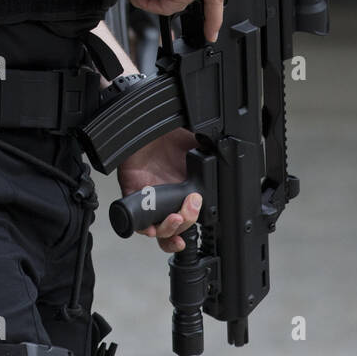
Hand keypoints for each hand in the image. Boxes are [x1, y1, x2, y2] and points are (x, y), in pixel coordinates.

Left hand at [116, 127, 200, 252]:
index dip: (196, 221)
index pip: (191, 215)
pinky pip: (136, 222)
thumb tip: (224, 155)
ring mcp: (150, 200)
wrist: (143, 125)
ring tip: (175, 218)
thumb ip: (209, 153)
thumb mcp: (194, 142)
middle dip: (187, 223)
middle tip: (190, 207)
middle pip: (178, 228)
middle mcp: (167, 197)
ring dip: (169, 230)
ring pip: (159, 230)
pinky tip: (152, 226)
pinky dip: (145, 228)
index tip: (201, 213)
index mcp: (183, 188)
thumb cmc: (165, 132)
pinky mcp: (132, 197)